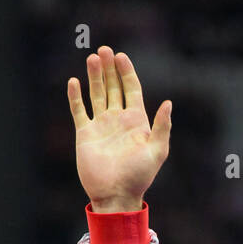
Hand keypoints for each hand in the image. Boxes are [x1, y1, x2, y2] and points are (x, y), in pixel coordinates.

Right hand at [67, 46, 171, 212]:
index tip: (121, 56)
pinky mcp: (85, 133)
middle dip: (109, 68)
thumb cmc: (139, 176)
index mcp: (137, 122)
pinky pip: (79, 110)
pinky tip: (74, 82)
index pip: (132, 89)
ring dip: (94, 76)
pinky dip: (76, 96)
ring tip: (92, 58)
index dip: (127, 72)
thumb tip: (168, 103)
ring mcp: (101, 125)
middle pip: (114, 87)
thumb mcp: (157, 151)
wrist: (115, 194)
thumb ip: (162, 127)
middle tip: (104, 50)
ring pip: (97, 94)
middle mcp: (119, 120)